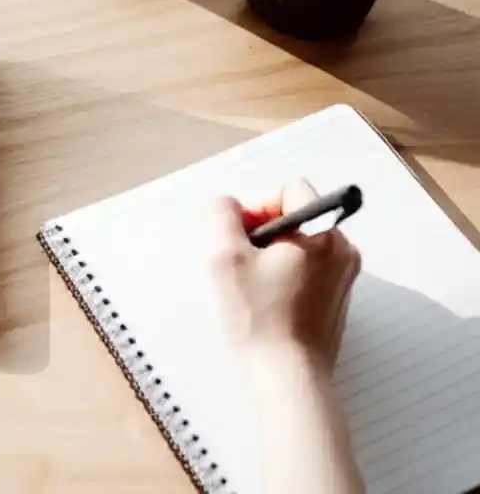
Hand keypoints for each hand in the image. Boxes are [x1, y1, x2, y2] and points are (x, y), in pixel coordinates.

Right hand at [206, 179, 361, 372]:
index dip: (258, 208)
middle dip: (264, 235)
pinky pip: (309, 270)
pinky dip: (286, 277)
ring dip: (273, 256)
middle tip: (243, 266)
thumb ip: (221, 216)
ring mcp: (344, 276)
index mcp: (323, 232)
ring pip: (300, 245)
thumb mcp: (225, 258)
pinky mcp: (337, 299)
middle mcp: (343, 250)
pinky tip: (269, 304)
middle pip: (295, 218)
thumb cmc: (260, 319)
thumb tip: (228, 206)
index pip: (289, 190)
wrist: (290, 376)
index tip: (243, 240)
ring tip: (254, 288)